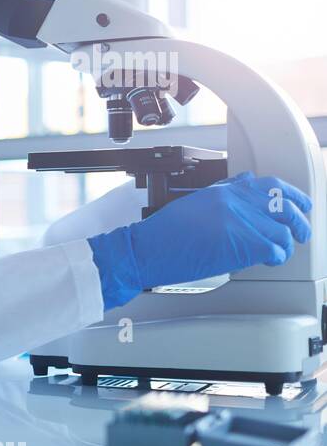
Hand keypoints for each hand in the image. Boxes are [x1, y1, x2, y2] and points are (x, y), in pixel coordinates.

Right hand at [88, 172, 311, 309]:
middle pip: (283, 205)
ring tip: (281, 251)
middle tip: (299, 231)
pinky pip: (275, 249)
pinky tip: (269, 260)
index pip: (268, 185)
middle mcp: (235, 201)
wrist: (145, 250)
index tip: (296, 204)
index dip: (289, 195)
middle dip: (298, 220)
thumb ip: (221, 195)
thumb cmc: (161, 234)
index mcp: (224, 191)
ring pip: (283, 230)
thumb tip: (243, 189)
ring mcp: (240, 221)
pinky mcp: (242, 244)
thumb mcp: (193, 203)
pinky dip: (277, 257)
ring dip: (286, 243)